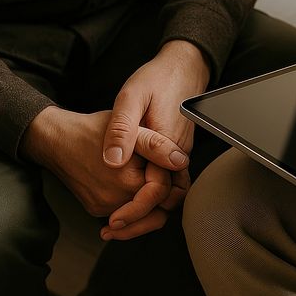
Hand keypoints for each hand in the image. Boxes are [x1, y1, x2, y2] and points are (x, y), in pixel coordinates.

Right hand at [21, 108, 178, 232]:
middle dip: (166, 196)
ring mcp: (104, 209)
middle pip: (156, 210)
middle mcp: (116, 202)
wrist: (57, 140)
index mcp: (129, 182)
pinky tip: (135, 190)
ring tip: (154, 184)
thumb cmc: (92, 131)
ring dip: (151, 204)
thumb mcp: (132, 129)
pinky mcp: (96, 210)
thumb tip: (180, 161)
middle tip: (171, 181)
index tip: (173, 168)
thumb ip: (157, 146)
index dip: (174, 178)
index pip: (165, 191)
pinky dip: (133, 206)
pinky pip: (124, 214)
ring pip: (141, 216)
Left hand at [101, 40, 210, 232]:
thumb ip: (122, 129)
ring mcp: (179, 153)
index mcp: (168, 144)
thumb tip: (112, 161)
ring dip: (145, 210)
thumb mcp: (131, 97)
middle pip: (166, 201)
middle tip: (112, 229)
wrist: (184, 66)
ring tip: (117, 221)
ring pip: (168, 194)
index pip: (156, 191)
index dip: (135, 211)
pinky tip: (128, 194)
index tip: (113, 221)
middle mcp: (178, 154)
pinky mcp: (175, 151)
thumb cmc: (157, 78)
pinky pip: (166, 180)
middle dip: (140, 221)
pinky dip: (149, 194)